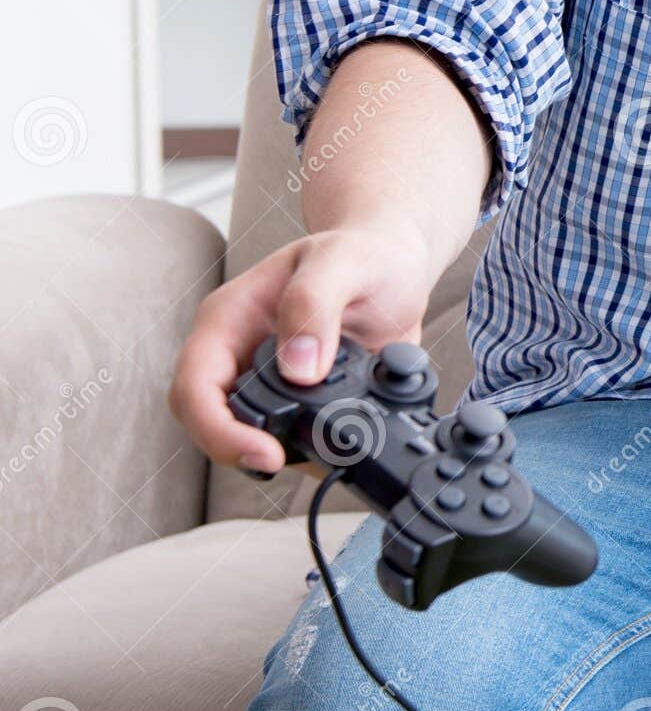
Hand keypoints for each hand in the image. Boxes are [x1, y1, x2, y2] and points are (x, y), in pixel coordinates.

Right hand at [167, 222, 434, 477]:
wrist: (394, 263)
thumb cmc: (362, 252)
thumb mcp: (342, 262)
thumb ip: (314, 304)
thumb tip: (300, 369)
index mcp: (229, 318)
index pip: (195, 386)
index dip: (219, 430)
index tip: (264, 453)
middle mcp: (240, 355)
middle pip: (212, 424)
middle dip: (245, 451)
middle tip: (294, 459)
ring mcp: (269, 383)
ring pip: (253, 438)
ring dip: (290, 451)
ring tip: (337, 441)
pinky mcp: (302, 402)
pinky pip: (297, 439)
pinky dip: (322, 447)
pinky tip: (353, 434)